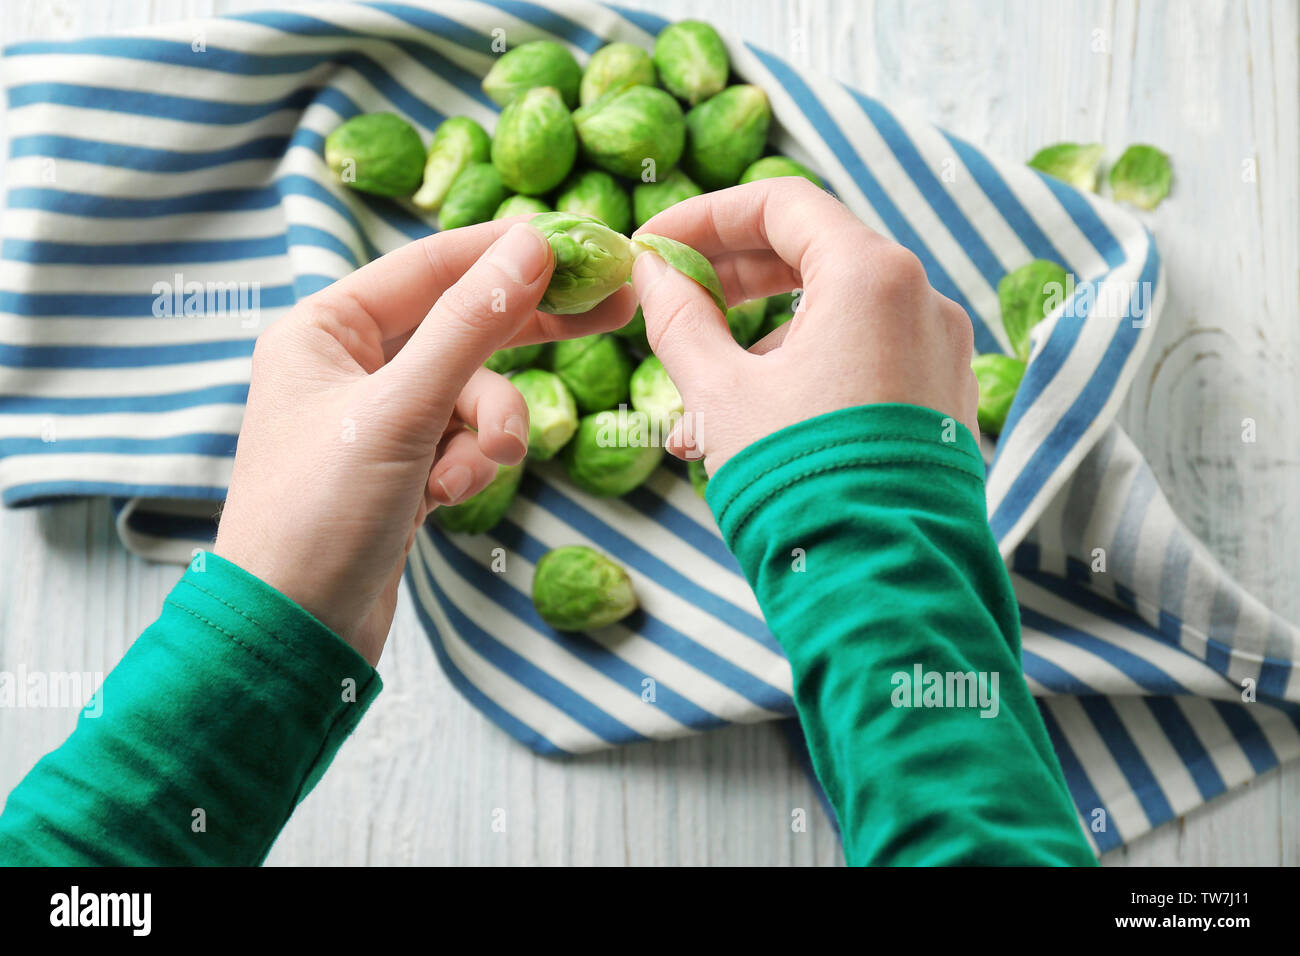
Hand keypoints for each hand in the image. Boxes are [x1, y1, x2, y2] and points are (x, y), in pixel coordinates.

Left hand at [214, 220, 635, 664]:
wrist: (293, 635)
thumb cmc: (321, 515)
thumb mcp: (403, 411)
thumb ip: (470, 325)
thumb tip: (532, 245)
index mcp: (324, 329)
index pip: (431, 265)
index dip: (508, 253)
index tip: (583, 244)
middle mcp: (346, 364)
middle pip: (460, 325)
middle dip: (526, 333)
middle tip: (611, 313)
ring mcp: (376, 418)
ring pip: (472, 394)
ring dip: (488, 432)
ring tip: (472, 472)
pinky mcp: (400, 467)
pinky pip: (462, 441)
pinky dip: (468, 466)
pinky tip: (445, 500)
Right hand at [631, 177, 978, 472]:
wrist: (881, 587)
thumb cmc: (799, 483)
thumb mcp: (719, 393)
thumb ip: (678, 318)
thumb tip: (652, 272)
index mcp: (873, 277)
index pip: (782, 204)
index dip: (706, 216)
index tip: (656, 244)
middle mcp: (921, 300)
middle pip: (812, 255)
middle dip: (731, 280)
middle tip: (672, 300)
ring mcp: (940, 352)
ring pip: (833, 317)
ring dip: (759, 344)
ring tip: (696, 407)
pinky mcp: (941, 400)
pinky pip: (862, 361)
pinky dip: (803, 376)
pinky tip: (747, 431)